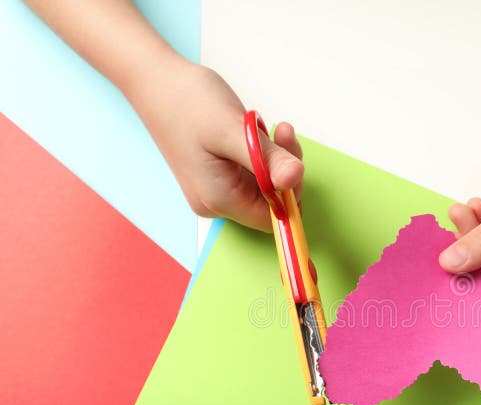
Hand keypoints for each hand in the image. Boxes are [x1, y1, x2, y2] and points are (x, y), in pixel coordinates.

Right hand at [127, 60, 302, 231]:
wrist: (153, 79)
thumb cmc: (186, 101)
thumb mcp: (233, 131)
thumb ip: (267, 160)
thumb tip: (296, 180)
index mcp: (219, 200)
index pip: (273, 217)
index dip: (290, 191)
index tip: (289, 156)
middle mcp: (216, 202)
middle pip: (271, 201)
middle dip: (283, 168)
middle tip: (282, 131)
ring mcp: (215, 189)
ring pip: (265, 184)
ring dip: (274, 156)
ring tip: (266, 126)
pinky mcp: (216, 175)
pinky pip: (252, 173)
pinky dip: (260, 152)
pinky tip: (252, 130)